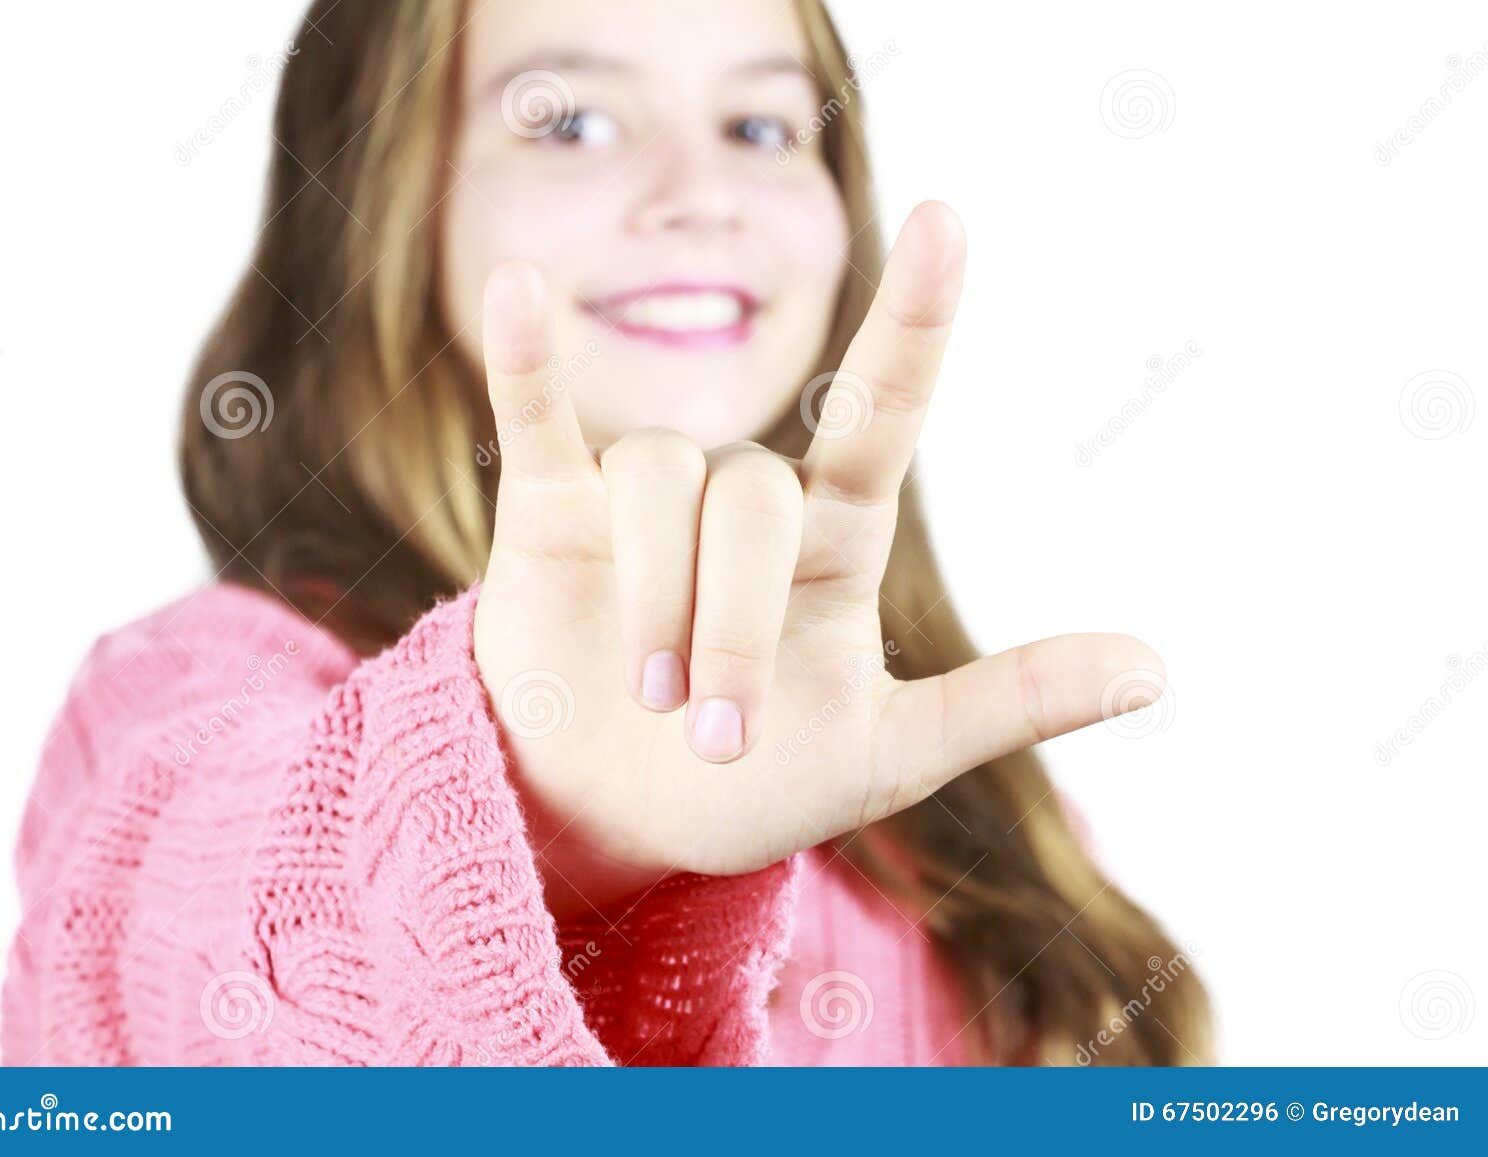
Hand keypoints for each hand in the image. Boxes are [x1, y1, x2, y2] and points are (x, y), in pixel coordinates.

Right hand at [473, 201, 1162, 915]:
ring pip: (659, 480)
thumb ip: (1006, 702)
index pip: (879, 412)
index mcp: (834, 542)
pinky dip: (525, 357)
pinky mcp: (555, 510)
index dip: (914, 322)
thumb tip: (1156, 670)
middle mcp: (744, 503)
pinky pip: (541, 415)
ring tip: (651, 698)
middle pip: (752, 497)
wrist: (625, 818)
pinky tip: (518, 287)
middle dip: (736, 624)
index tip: (948, 220)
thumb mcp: (888, 755)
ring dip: (657, 598)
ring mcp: (647, 502)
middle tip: (716, 733)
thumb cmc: (756, 780)